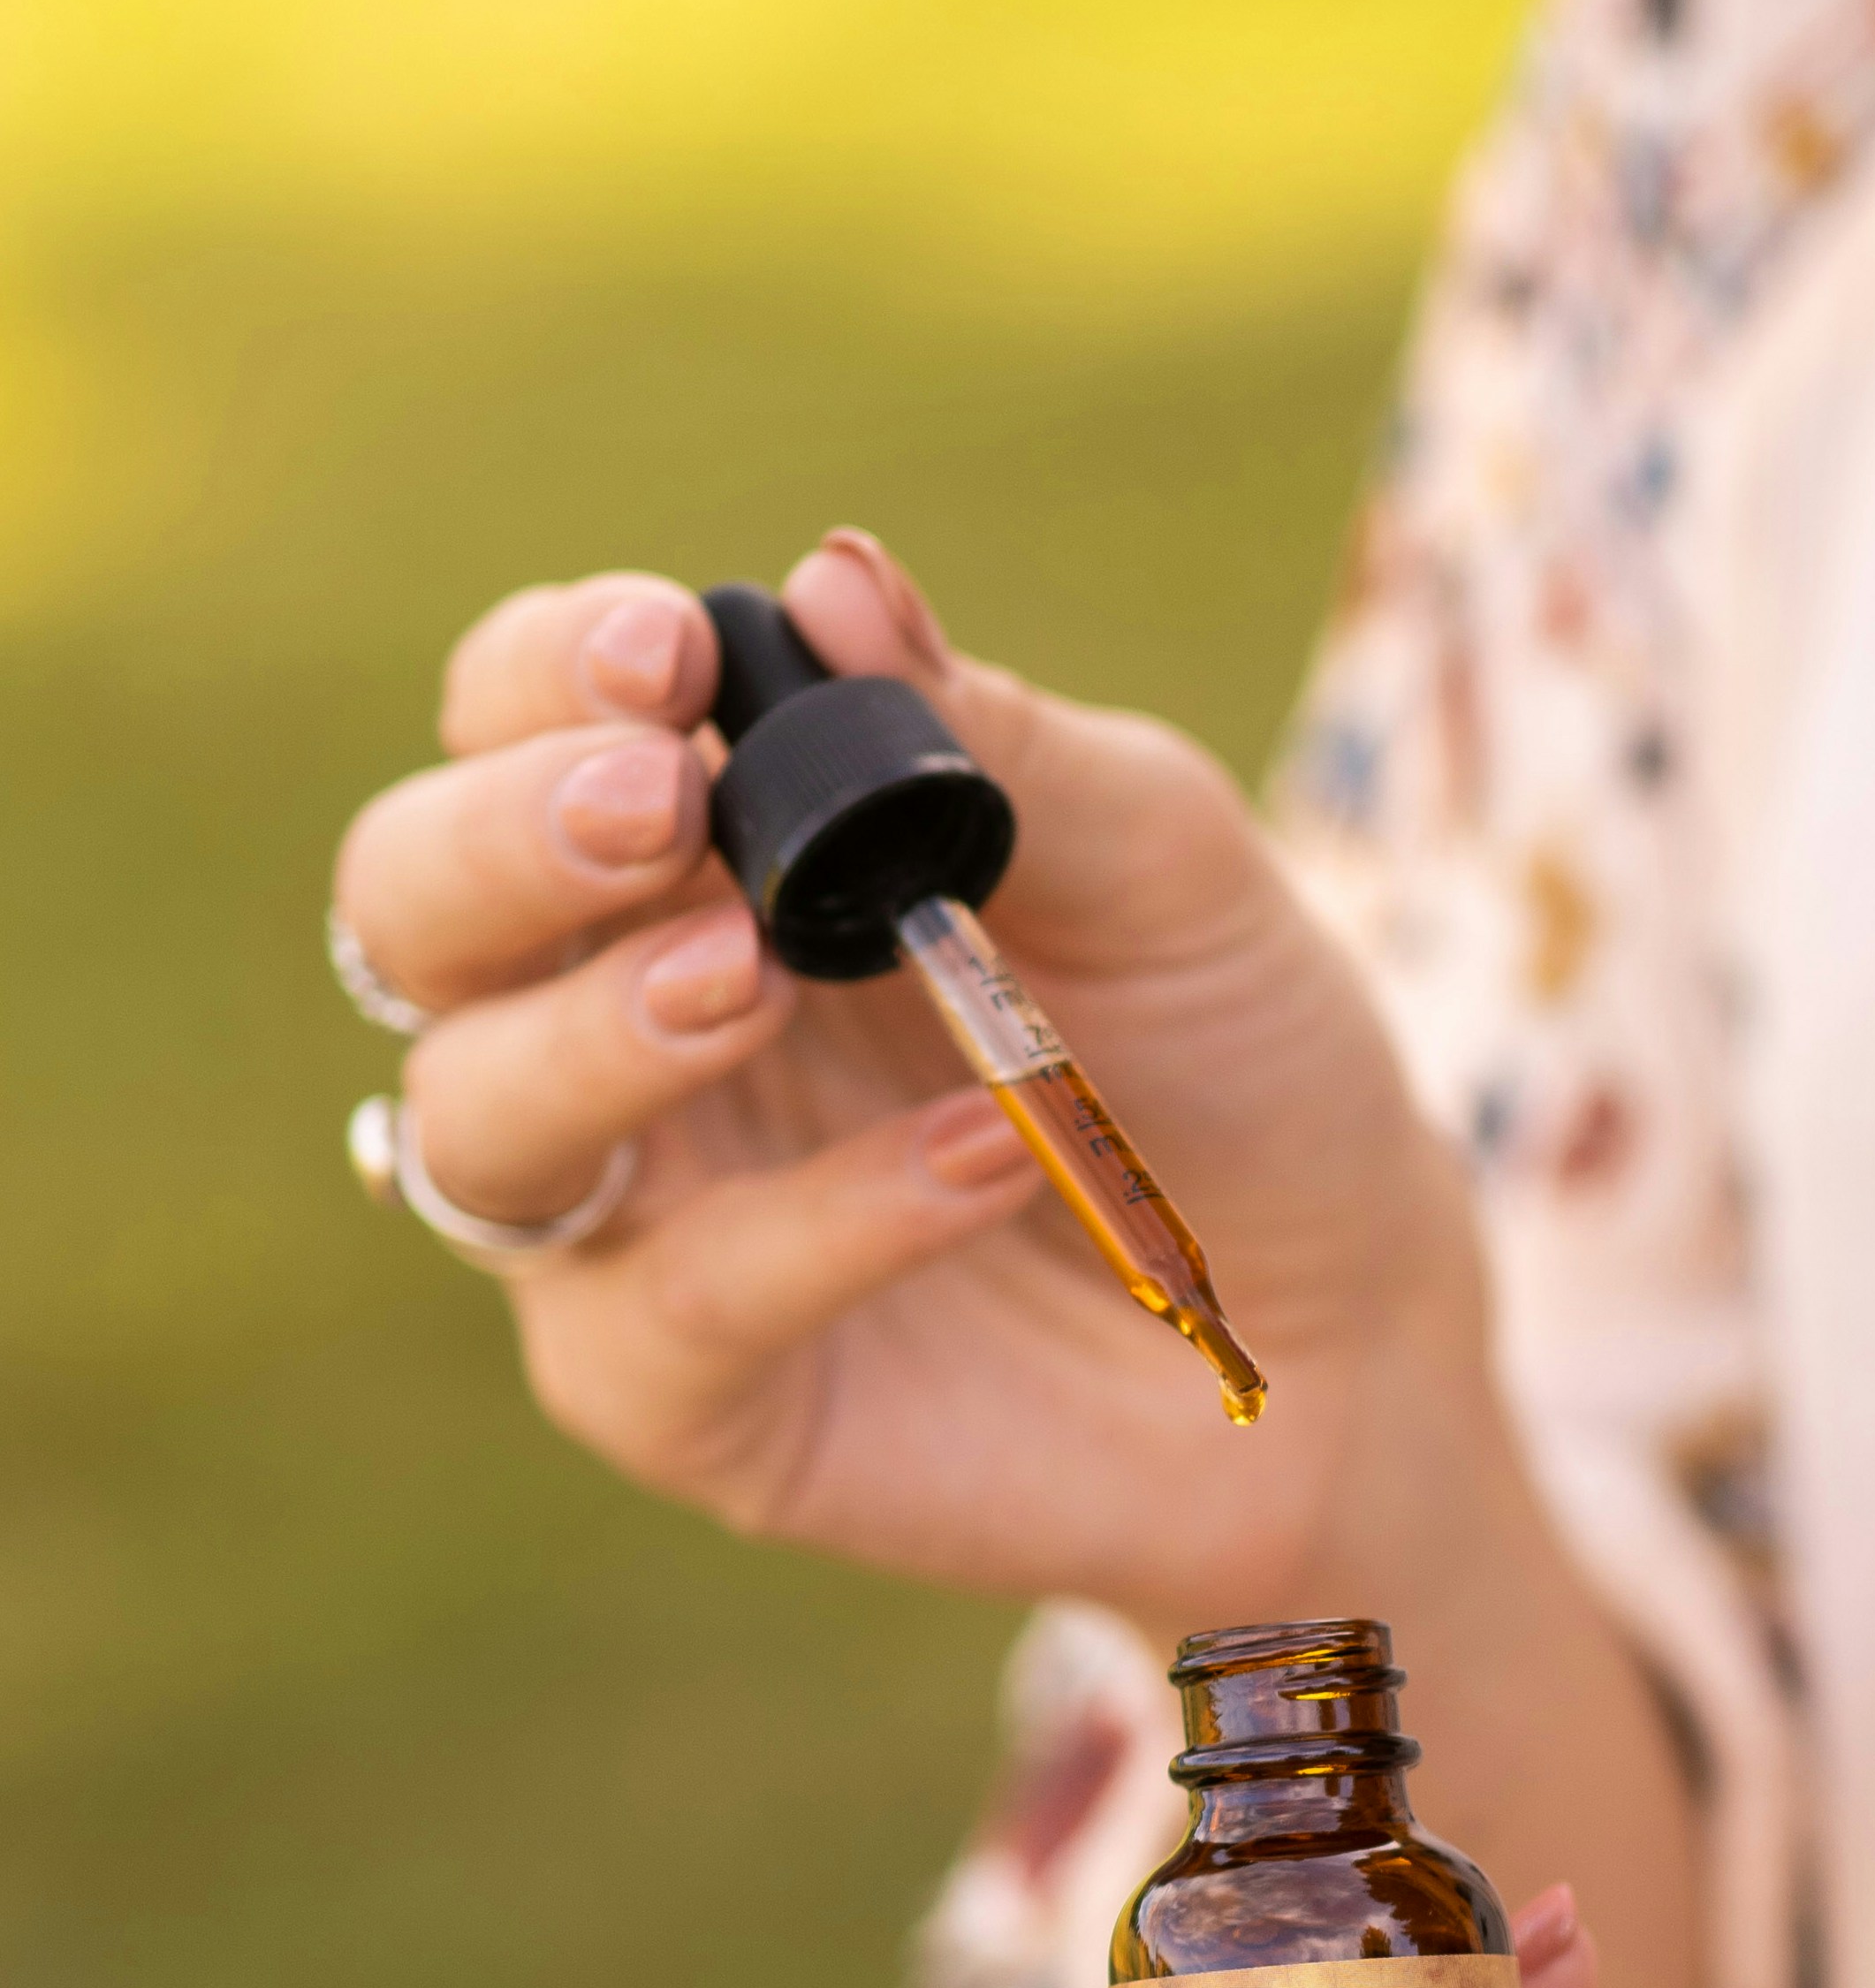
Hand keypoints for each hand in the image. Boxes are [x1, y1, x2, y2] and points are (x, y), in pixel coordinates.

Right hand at [329, 531, 1494, 1623]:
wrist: (1350, 1328)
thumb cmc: (1232, 1066)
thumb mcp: (1160, 871)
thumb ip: (995, 741)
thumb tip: (836, 583)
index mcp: (695, 854)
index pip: (515, 722)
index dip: (549, 674)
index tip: (671, 657)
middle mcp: (614, 1022)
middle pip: (410, 910)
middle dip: (502, 842)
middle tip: (658, 809)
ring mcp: (634, 1222)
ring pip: (472, 1122)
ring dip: (590, 1034)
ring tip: (753, 982)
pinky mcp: (693, 1404)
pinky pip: (669, 1314)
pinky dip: (816, 1227)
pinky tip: (979, 1158)